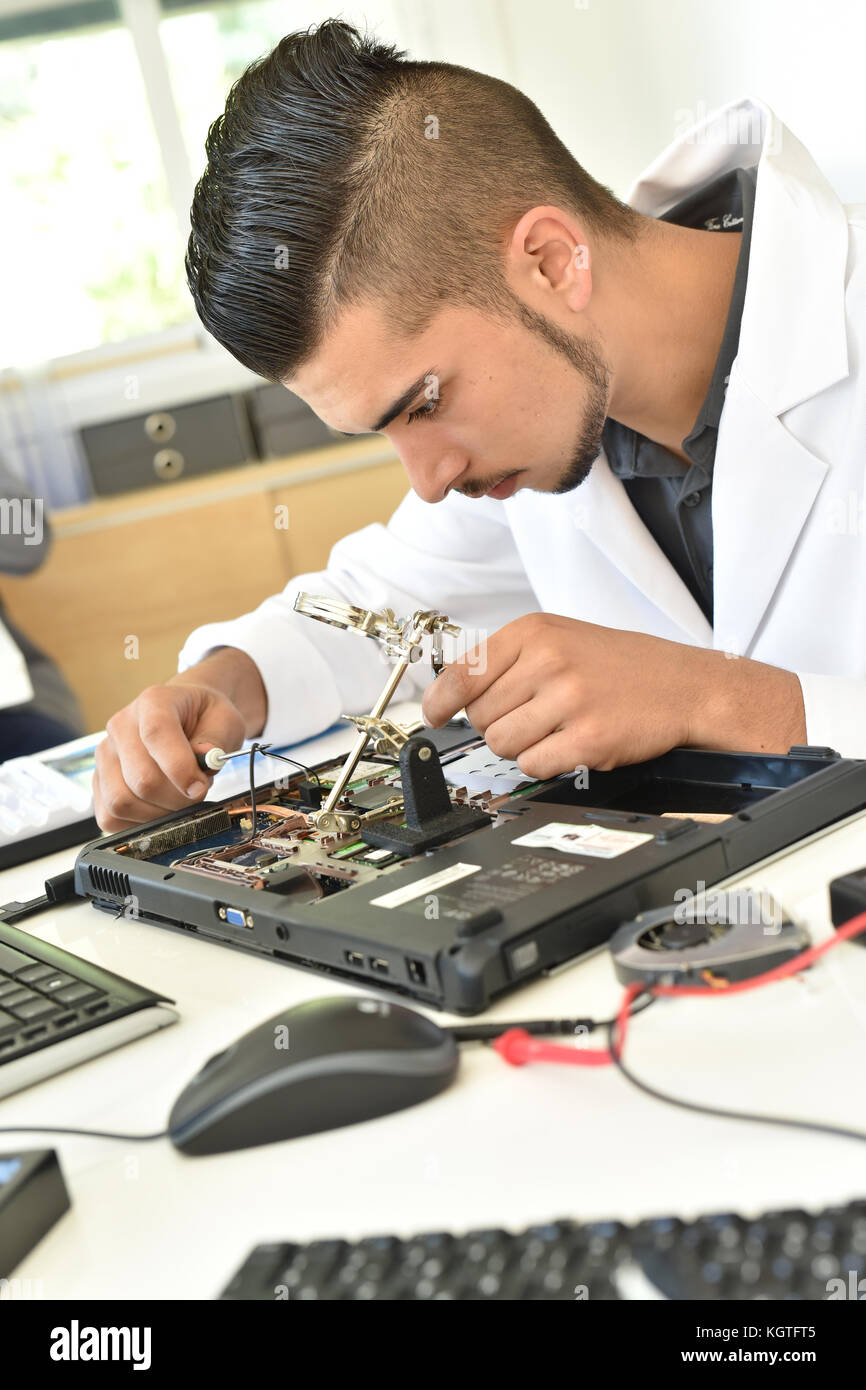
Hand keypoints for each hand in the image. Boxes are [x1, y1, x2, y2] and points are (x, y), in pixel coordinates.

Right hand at [94, 681, 245, 830]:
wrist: (185, 717)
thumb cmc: (204, 720)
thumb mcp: (224, 720)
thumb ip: (217, 739)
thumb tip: (205, 760)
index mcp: (154, 702)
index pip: (157, 734)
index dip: (179, 768)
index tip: (199, 788)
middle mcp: (121, 726)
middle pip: (141, 778)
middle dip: (177, 799)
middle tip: (197, 793)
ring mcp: (105, 754)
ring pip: (121, 802)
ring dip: (158, 814)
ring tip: (178, 801)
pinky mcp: (99, 781)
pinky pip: (109, 817)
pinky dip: (137, 824)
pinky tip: (159, 811)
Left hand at [421, 612, 805, 777]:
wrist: (683, 685)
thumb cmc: (618, 666)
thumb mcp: (559, 640)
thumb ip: (507, 663)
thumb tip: (451, 698)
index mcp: (534, 632)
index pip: (464, 673)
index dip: (441, 702)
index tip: (433, 716)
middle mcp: (548, 662)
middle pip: (481, 716)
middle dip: (499, 724)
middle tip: (534, 715)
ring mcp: (568, 700)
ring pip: (501, 744)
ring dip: (521, 745)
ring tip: (555, 728)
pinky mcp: (586, 739)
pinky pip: (533, 764)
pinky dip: (545, 762)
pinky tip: (570, 743)